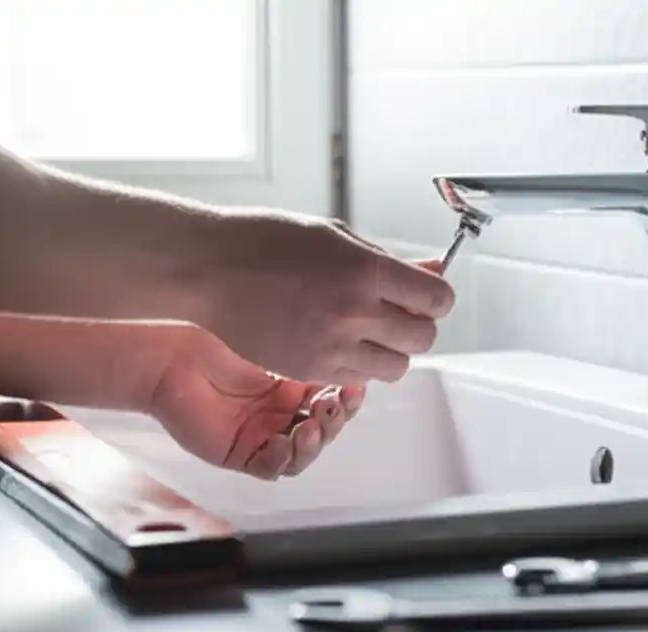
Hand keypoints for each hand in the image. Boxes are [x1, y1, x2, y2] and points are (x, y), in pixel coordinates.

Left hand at [147, 323, 362, 479]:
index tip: (354, 388)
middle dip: (334, 422)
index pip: (330, 405)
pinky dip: (282, 458)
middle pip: (322, 433)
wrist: (178, 358)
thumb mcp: (277, 351)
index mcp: (290, 392)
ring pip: (301, 456)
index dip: (347, 402)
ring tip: (310, 426)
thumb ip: (311, 366)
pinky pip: (270, 468)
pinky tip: (282, 440)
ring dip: (313, 444)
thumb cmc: (220, 345)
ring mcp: (259, 437)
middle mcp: (278, 417)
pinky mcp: (238, 455)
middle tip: (330, 405)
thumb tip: (353, 370)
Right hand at [186, 208, 453, 384]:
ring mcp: (332, 347)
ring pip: (396, 367)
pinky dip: (359, 364)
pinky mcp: (310, 369)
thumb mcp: (336, 237)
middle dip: (418, 325)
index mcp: (365, 271)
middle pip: (423, 337)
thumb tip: (433, 269)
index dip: (436, 298)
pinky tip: (339, 340)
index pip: (436, 299)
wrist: (210, 269)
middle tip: (399, 312)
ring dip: (391, 350)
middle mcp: (354, 313)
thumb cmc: (266, 242)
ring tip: (367, 330)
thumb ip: (388, 261)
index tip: (427, 294)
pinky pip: (358, 378)